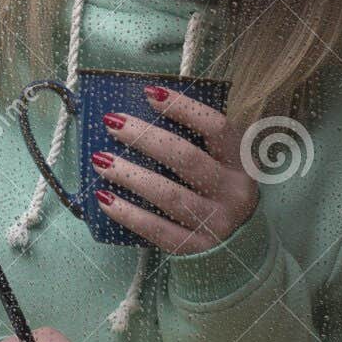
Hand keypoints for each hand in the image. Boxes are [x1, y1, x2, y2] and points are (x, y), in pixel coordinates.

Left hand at [92, 85, 259, 253]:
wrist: (240, 246)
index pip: (217, 127)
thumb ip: (195, 140)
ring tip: (100, 160)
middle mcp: (233, 192)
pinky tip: (104, 199)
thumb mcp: (220, 164)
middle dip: (145, 138)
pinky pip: (157, 230)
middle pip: (187, 158)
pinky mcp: (196, 248)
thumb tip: (142, 107)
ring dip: (131, 175)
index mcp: (240, 162)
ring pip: (170, 195)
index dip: (184, 108)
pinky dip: (128, 214)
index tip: (149, 93)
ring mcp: (217, 222)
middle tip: (112, 123)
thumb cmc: (216, 192)